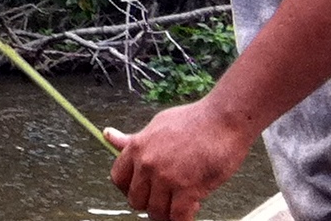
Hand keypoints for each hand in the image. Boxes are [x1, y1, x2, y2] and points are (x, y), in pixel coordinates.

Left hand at [105, 99, 253, 220]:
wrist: (223, 120)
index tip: (143, 190)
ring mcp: (166, 177)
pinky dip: (184, 219)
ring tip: (181, 202)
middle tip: (166, 197)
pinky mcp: (188, 189)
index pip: (118, 178)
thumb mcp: (157, 125)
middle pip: (136, 201)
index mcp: (138, 146)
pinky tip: (193, 207)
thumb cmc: (193, 121)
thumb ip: (134, 139)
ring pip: (156, 213)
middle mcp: (148, 162)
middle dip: (150, 202)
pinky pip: (178, 219)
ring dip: (168, 213)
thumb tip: (108, 136)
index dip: (129, 188)